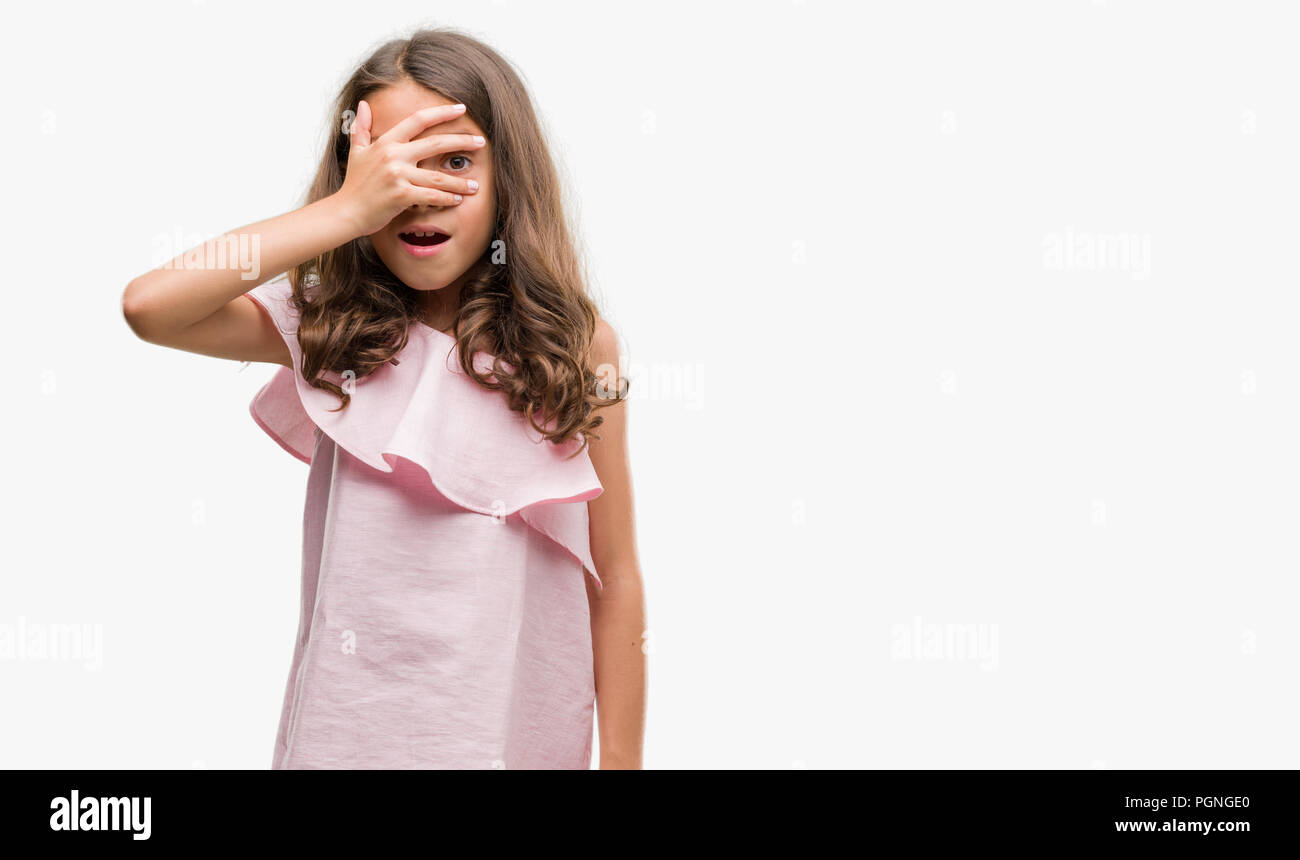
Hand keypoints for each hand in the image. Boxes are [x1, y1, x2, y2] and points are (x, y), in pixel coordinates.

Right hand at [330, 100, 485, 237]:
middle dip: (461, 142)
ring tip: (475, 185)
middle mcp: (393, 155)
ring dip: (459, 181)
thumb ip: (362, 127)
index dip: (441, 112)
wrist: (346, 211)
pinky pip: (431, 196)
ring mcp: (397, 175)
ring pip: (437, 176)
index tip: (461, 109)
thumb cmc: (354, 184)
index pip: (418, 120)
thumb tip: (364, 104)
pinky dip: (447, 199)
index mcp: (386, 142)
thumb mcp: (356, 151)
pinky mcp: (401, 195)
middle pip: (435, 144)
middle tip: (481, 142)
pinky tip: (458, 200)